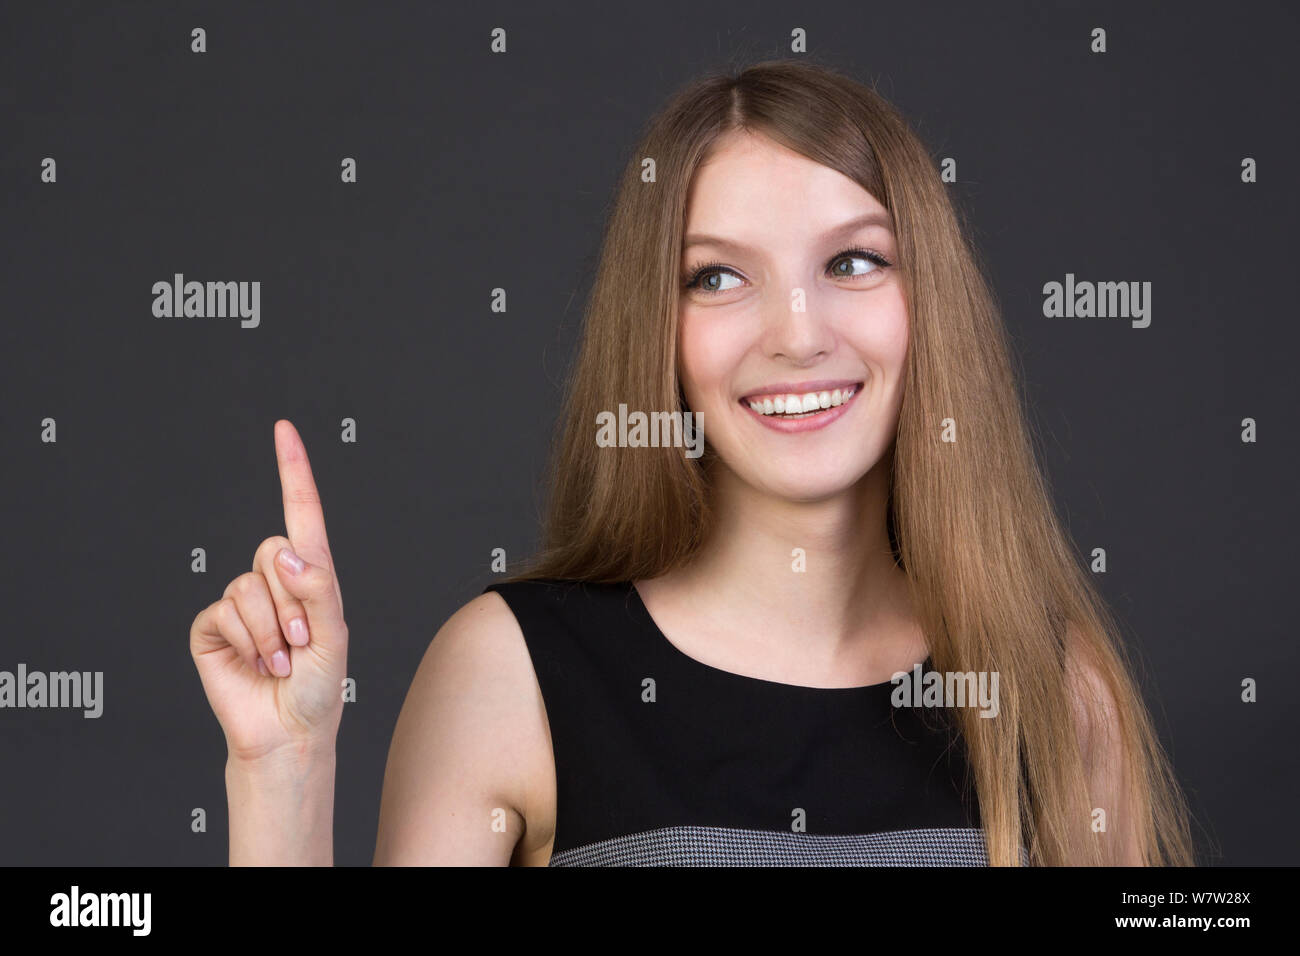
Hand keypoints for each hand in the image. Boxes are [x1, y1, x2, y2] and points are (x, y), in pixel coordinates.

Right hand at [190, 420, 348, 763]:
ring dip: (272, 628)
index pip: (301, 514)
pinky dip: (247, 640)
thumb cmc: (319, 686)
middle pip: (272, 548)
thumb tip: (283, 550)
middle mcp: (275, 581)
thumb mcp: (334, 634)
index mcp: (310, 576)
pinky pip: (224, 610)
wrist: (288, 731)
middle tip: (301, 640)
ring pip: (249, 584)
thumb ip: (317, 588)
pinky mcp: (212, 626)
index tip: (284, 430)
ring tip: (282, 658)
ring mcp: (241, 602)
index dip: (292, 471)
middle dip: (293, 599)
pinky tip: (257, 662)